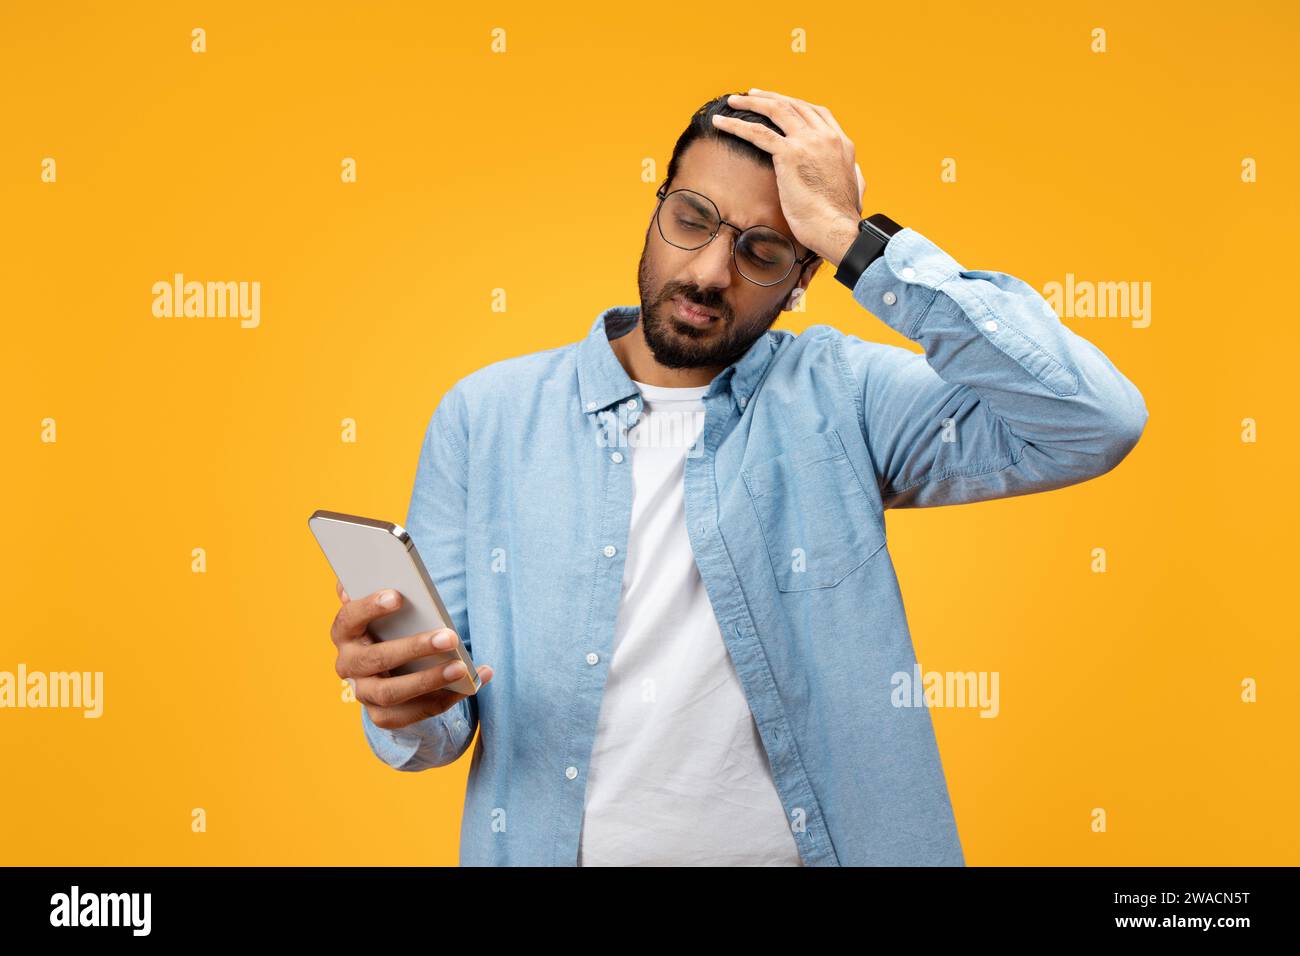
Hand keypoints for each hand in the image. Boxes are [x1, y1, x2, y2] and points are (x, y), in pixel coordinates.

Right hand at [330, 579, 493, 730]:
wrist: (389, 669)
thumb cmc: (392, 626)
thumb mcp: (385, 608)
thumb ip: (380, 589)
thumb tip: (374, 569)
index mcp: (345, 632)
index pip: (349, 618)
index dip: (370, 607)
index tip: (398, 595)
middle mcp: (348, 665)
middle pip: (376, 659)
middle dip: (414, 648)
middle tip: (450, 637)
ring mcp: (364, 693)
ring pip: (392, 693)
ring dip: (429, 680)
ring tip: (462, 668)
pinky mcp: (383, 716)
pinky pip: (414, 712)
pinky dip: (444, 699)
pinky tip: (471, 683)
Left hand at [712, 88, 865, 265]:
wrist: (837, 230)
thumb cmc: (841, 219)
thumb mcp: (855, 189)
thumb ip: (854, 174)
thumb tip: (855, 172)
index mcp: (842, 144)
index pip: (816, 112)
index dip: (795, 104)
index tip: (778, 102)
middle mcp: (826, 137)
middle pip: (794, 105)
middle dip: (769, 97)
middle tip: (750, 95)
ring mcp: (809, 142)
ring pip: (775, 110)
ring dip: (751, 103)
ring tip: (732, 102)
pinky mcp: (790, 154)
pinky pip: (757, 133)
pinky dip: (736, 125)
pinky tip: (720, 123)